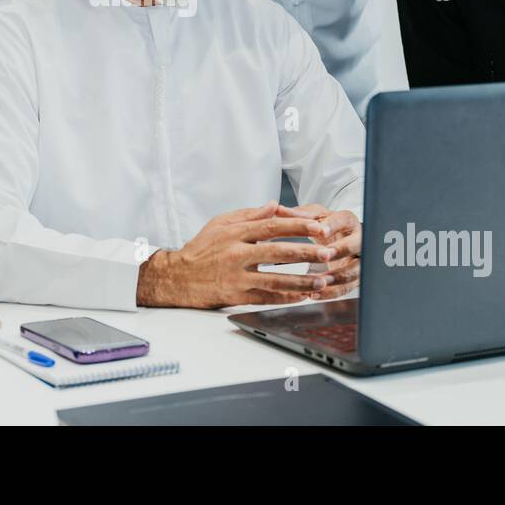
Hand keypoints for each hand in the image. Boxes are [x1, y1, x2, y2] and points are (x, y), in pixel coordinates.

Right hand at [136, 202, 338, 307]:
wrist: (177, 277)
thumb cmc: (200, 249)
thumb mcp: (220, 223)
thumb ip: (249, 214)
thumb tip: (274, 205)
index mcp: (235, 232)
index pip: (273, 225)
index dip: (299, 226)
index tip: (319, 227)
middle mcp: (237, 253)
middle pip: (278, 251)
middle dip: (306, 252)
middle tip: (328, 253)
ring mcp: (237, 277)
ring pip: (275, 279)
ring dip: (301, 281)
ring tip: (321, 281)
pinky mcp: (236, 296)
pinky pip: (266, 298)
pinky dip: (286, 298)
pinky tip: (301, 297)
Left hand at [275, 203, 360, 299]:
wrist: (339, 238)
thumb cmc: (325, 225)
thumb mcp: (313, 217)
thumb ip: (298, 214)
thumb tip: (279, 210)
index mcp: (347, 220)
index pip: (343, 221)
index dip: (332, 226)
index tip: (320, 231)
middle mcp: (358, 239)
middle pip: (356, 245)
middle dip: (341, 250)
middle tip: (324, 254)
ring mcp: (359, 259)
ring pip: (355, 270)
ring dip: (337, 276)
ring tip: (319, 281)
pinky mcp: (355, 277)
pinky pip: (347, 288)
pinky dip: (332, 293)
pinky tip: (315, 294)